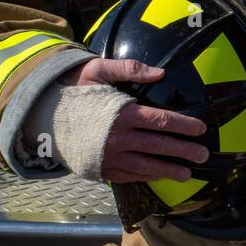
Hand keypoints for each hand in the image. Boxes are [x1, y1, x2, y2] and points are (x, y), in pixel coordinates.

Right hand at [62, 59, 208, 183]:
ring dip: (169, 170)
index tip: (200, 129)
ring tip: (187, 174)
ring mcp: (108, 156)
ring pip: (146, 166)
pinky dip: (145, 176)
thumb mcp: (98, 70)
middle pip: (159, 146)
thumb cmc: (73, 90)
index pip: (161, 120)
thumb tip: (160, 72)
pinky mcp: (99, 168)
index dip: (184, 125)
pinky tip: (158, 176)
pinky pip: (127, 175)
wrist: (41, 115)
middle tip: (203, 156)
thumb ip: (130, 69)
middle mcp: (118, 137)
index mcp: (122, 113)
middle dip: (184, 151)